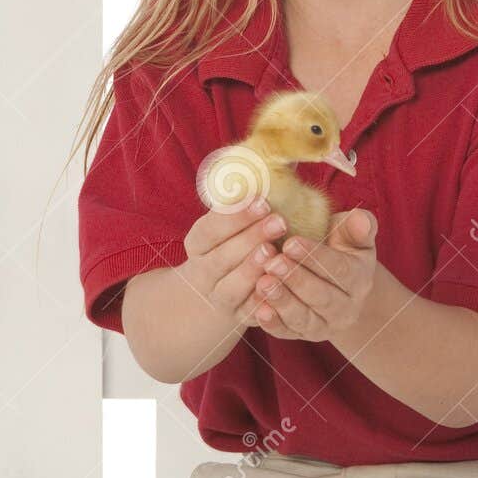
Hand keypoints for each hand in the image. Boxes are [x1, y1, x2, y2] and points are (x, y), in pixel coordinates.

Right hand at [178, 198, 291, 329]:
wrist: (214, 292)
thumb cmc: (232, 244)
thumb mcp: (229, 224)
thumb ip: (249, 200)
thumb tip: (279, 160)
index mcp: (197, 245)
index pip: (208, 230)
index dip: (234, 217)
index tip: (262, 201)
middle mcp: (204, 273)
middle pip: (220, 258)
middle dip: (250, 238)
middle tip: (278, 221)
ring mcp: (220, 298)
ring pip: (232, 288)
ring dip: (252, 270)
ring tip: (275, 252)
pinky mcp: (239, 317)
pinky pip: (250, 314)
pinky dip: (263, 302)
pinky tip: (280, 286)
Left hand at [236, 208, 379, 342]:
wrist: (335, 284)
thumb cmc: (338, 248)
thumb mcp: (352, 235)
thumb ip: (358, 226)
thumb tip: (361, 219)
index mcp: (359, 279)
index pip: (339, 270)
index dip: (315, 257)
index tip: (290, 243)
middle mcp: (346, 308)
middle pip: (321, 296)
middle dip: (296, 279)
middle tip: (272, 263)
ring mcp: (324, 325)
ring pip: (304, 317)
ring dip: (283, 301)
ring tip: (262, 283)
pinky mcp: (302, 336)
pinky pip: (287, 332)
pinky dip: (273, 323)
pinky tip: (259, 310)